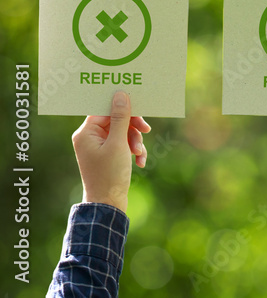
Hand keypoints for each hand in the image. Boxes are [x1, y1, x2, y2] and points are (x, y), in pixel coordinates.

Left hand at [71, 91, 150, 211]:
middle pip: (115, 120)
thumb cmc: (110, 174)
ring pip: (122, 132)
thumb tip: (120, 95)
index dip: (123, 108)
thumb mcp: (119, 143)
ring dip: (135, 141)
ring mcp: (98, 147)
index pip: (104, 110)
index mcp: (86, 133)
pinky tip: (140, 161)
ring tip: (140, 153)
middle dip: (132, 127)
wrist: (108, 204)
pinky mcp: (108, 155)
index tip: (140, 109)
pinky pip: (123, 144)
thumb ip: (121, 118)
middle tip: (146, 130)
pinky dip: (133, 150)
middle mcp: (89, 138)